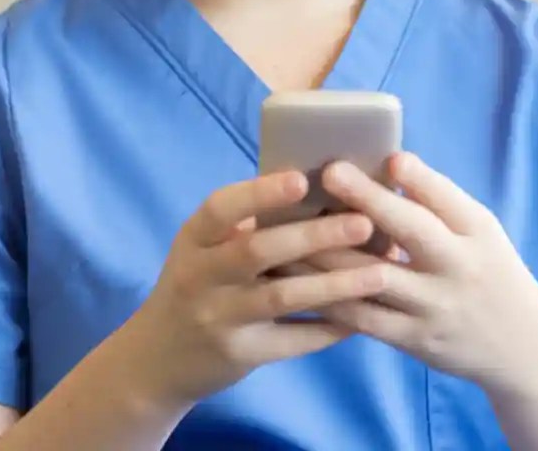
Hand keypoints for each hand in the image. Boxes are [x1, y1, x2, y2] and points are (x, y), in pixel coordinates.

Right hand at [119, 171, 389, 408]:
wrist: (158, 359)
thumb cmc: (196, 286)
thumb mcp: (204, 249)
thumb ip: (246, 225)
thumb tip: (320, 189)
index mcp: (194, 239)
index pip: (221, 209)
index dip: (260, 193)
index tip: (301, 179)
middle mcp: (200, 276)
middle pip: (257, 251)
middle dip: (313, 236)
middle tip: (363, 222)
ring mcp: (218, 318)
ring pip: (281, 297)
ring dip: (334, 284)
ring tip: (380, 272)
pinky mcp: (239, 354)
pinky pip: (291, 340)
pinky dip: (328, 328)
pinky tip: (363, 315)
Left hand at [309, 153, 537, 396]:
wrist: (522, 347)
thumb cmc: (487, 271)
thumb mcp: (479, 233)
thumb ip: (438, 202)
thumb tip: (387, 162)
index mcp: (477, 232)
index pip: (448, 199)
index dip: (419, 179)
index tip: (390, 158)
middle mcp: (458, 267)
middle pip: (413, 231)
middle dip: (370, 200)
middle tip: (331, 172)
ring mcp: (435, 306)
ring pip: (375, 277)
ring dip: (330, 252)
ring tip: (289, 227)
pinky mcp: (414, 340)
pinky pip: (364, 318)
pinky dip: (329, 298)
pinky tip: (296, 279)